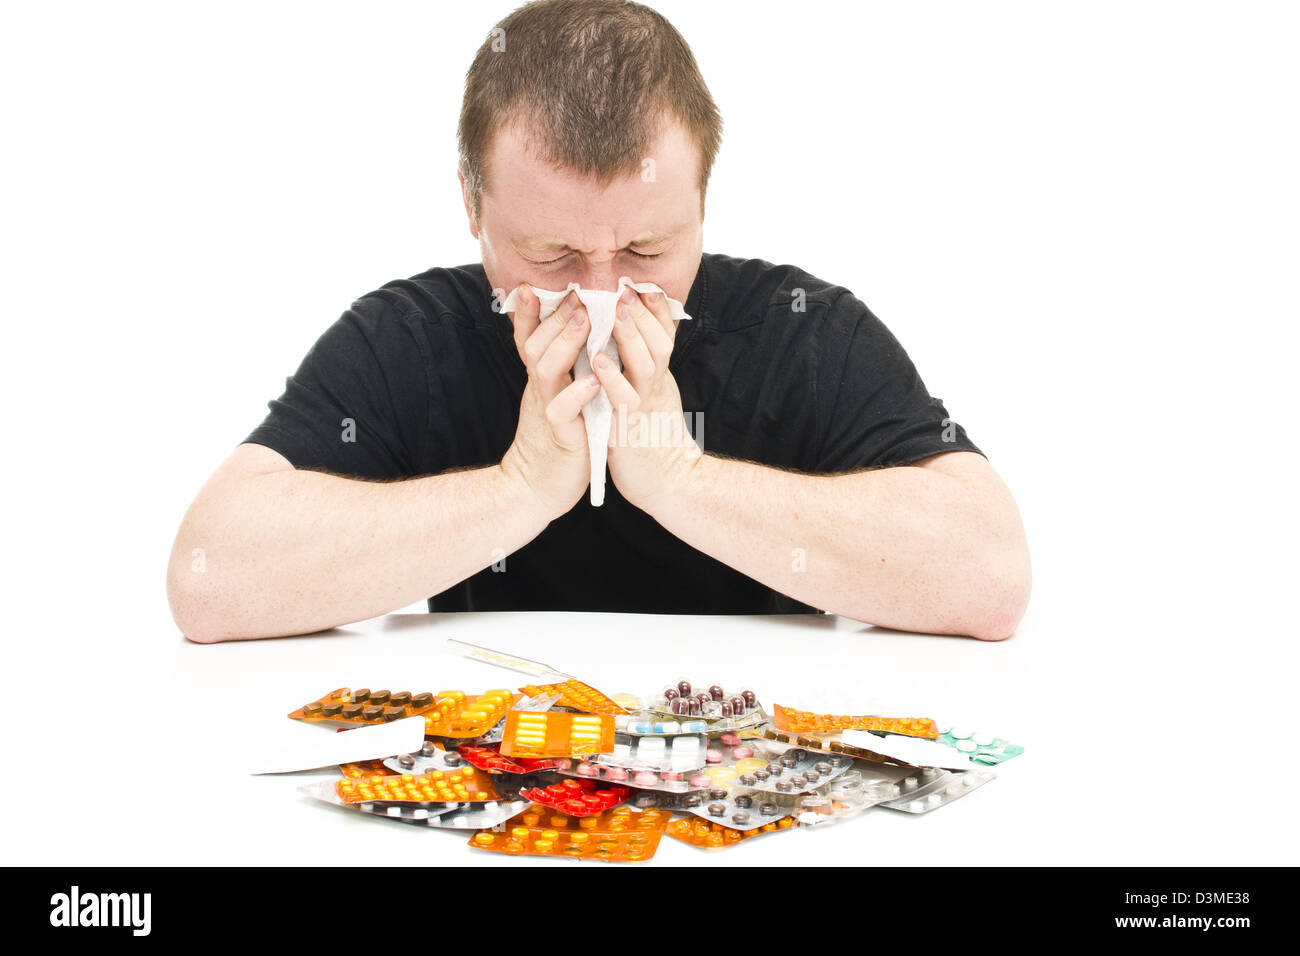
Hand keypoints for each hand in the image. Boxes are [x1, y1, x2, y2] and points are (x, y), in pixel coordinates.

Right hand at [500, 285, 598, 517]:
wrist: (537, 488)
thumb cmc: (557, 439)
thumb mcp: (556, 398)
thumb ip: (562, 370)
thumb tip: (576, 338)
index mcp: (543, 380)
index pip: (530, 338)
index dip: (530, 312)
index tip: (532, 283)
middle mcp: (540, 390)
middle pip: (537, 344)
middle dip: (556, 315)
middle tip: (576, 291)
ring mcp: (547, 411)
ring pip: (546, 369)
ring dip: (566, 343)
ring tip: (584, 320)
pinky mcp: (560, 435)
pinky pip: (562, 411)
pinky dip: (577, 393)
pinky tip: (594, 379)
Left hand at [594, 286, 703, 511]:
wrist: (667, 482)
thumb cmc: (652, 435)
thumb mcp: (654, 393)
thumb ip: (647, 364)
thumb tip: (639, 334)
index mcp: (660, 376)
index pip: (663, 334)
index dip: (654, 307)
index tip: (641, 281)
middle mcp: (657, 386)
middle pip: (659, 341)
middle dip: (643, 312)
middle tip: (626, 286)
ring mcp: (647, 407)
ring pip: (646, 365)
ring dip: (631, 337)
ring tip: (616, 312)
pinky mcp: (631, 430)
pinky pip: (624, 401)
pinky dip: (612, 380)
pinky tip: (597, 363)